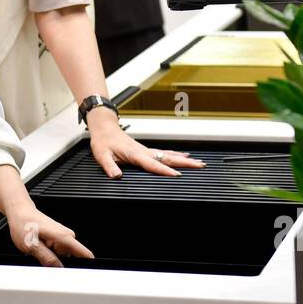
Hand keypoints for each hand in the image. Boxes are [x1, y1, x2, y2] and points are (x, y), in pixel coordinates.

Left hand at [4, 203, 93, 267]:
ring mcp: (62, 236)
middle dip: (60, 262)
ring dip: (52, 257)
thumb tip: (59, 268)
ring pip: (63, 255)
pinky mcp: (57, 237)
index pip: (85, 253)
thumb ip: (47, 259)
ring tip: (39, 250)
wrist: (20, 212)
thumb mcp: (32, 246)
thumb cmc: (24, 224)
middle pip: (72, 258)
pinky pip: (58, 251)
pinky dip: (50, 252)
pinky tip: (40, 247)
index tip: (81, 275)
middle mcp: (66, 235)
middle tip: (43, 257)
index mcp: (63, 237)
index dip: (86, 266)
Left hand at [85, 107, 205, 177]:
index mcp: (135, 154)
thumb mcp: (102, 155)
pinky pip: (165, 152)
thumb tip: (116, 176)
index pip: (153, 164)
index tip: (177, 175)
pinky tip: (184, 156)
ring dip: (184, 159)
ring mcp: (147, 150)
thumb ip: (110, 166)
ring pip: (169, 154)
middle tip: (200, 165)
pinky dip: (176, 154)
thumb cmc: (103, 141)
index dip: (165, 170)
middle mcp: (144, 151)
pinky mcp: (146, 149)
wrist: (104, 128)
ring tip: (198, 163)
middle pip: (168, 158)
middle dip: (185, 162)